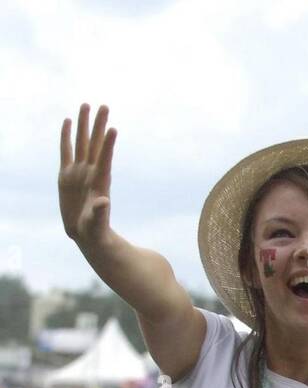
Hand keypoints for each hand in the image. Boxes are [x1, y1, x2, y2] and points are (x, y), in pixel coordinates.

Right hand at [59, 103, 116, 245]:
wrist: (86, 234)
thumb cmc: (95, 231)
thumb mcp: (97, 223)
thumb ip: (100, 212)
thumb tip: (103, 202)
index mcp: (100, 182)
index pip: (105, 159)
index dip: (108, 145)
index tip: (113, 129)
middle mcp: (90, 172)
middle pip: (95, 144)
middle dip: (99, 125)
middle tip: (105, 106)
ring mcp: (79, 172)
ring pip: (81, 143)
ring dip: (84, 125)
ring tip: (87, 105)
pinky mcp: (66, 175)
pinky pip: (66, 151)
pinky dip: (66, 136)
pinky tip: (68, 122)